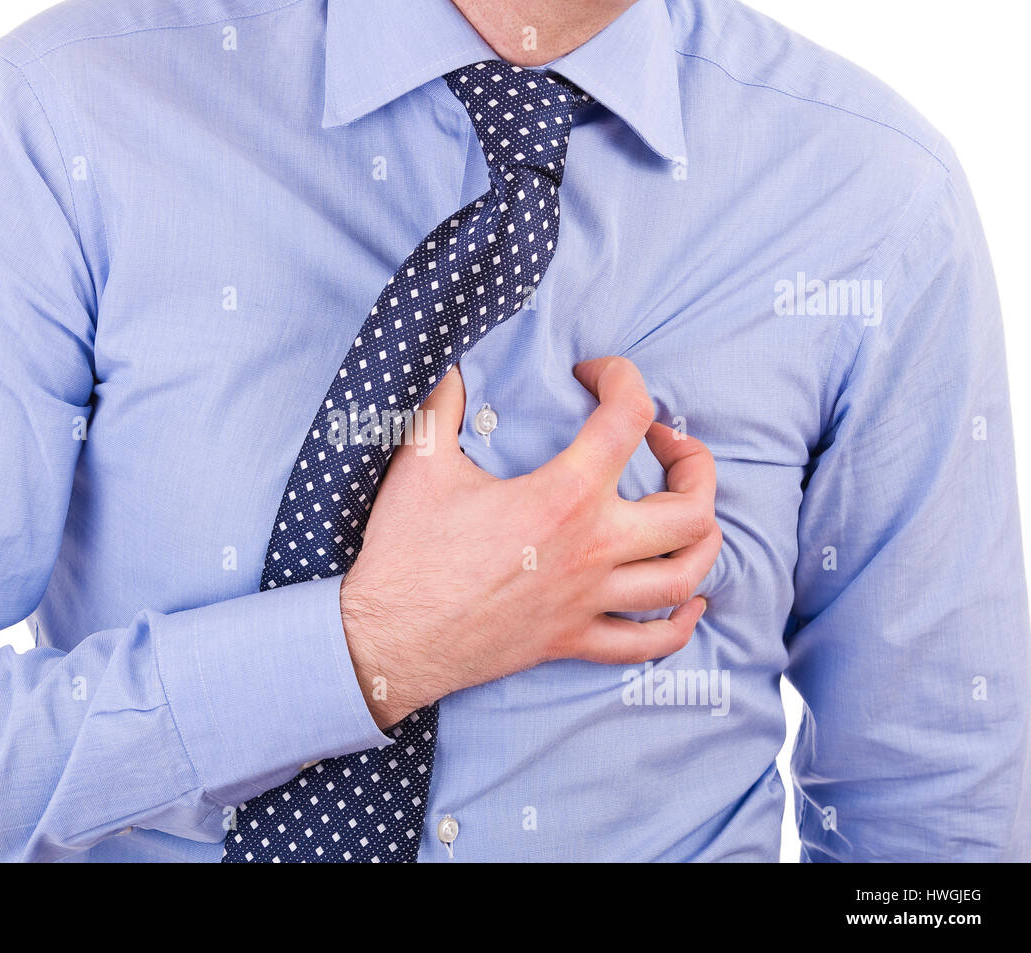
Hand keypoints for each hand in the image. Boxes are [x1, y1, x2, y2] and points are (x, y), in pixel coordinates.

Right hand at [341, 357, 719, 728]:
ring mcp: (587, 602)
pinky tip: (687, 602)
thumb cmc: (404, 552)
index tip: (594, 375)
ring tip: (691, 514)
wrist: (386, 639)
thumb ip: (444, 403)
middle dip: (696, 464)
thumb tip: (454, 363)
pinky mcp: (572, 642)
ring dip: (704, 540)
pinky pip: (648, 644)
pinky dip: (679, 624)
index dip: (622, 379)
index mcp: (561, 498)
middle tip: (669, 444)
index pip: (627, 420)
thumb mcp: (419, 462)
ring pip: (685, 577)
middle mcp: (591, 551)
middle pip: (691, 509)